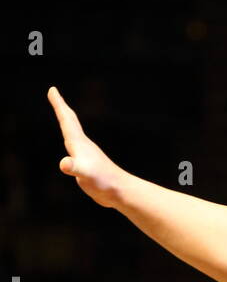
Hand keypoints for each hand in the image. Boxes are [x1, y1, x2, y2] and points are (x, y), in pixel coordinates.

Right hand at [47, 85, 124, 207]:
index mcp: (79, 143)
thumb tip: (64, 164)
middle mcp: (83, 145)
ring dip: (67, 122)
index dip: (58, 105)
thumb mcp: (85, 174)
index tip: (52, 89)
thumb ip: (74, 168)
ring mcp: (86, 155)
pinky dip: (71, 141)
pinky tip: (73, 145)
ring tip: (64, 116)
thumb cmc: (103, 182)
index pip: (66, 120)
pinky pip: (76, 148)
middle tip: (54, 93)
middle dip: (61, 107)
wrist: (120, 193)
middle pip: (70, 122)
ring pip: (74, 133)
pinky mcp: (88, 165)